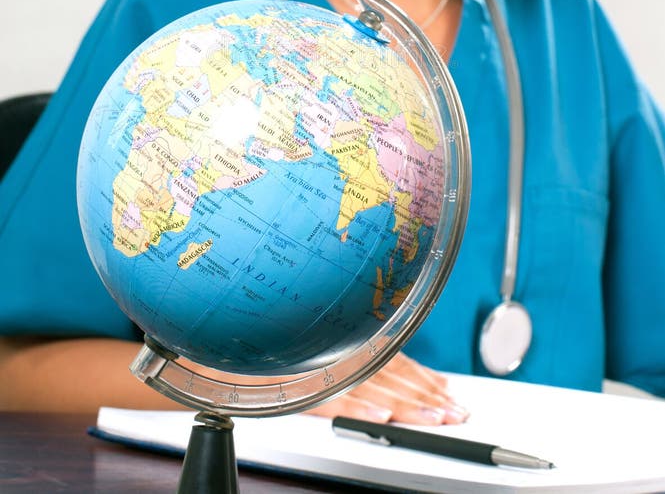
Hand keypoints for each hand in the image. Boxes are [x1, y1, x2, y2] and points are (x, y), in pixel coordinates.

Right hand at [307, 352, 468, 424]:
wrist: (234, 333)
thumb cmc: (292, 348)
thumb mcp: (326, 348)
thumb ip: (371, 360)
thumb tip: (421, 379)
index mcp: (348, 343)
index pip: (394, 363)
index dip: (425, 380)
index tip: (449, 395)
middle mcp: (337, 353)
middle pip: (389, 378)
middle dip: (426, 398)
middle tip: (455, 413)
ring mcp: (317, 369)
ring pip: (370, 388)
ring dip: (405, 405)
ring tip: (435, 418)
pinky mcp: (296, 386)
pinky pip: (331, 398)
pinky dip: (358, 407)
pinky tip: (381, 416)